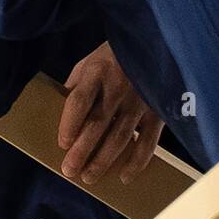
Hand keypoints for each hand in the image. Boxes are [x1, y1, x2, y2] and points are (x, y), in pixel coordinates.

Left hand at [58, 42, 163, 185]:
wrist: (153, 41)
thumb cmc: (113, 56)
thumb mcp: (89, 61)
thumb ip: (76, 86)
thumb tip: (61, 116)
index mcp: (97, 70)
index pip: (80, 99)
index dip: (69, 123)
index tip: (62, 144)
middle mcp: (118, 85)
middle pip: (97, 123)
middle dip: (82, 151)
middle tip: (69, 171)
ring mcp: (139, 98)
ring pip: (120, 136)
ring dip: (103, 160)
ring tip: (88, 177)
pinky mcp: (157, 110)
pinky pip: (148, 141)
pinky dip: (136, 161)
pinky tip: (124, 176)